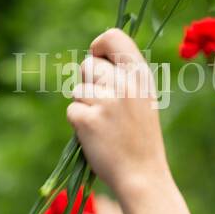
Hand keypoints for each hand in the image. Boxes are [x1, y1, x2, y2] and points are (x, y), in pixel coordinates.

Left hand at [67, 28, 168, 197]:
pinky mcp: (88, 120)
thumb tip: (92, 59)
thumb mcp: (142, 98)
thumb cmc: (140, 138)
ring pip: (77, 90)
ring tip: (104, 125)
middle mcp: (125, 84)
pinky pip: (72, 111)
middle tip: (104, 106)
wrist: (142, 176)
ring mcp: (106, 102)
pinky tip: (96, 137)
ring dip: (84, 106)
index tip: (98, 60)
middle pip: (88, 65)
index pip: (113, 37)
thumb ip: (123, 76)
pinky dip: (79, 124)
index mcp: (141, 75)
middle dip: (89, 83)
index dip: (100, 46)